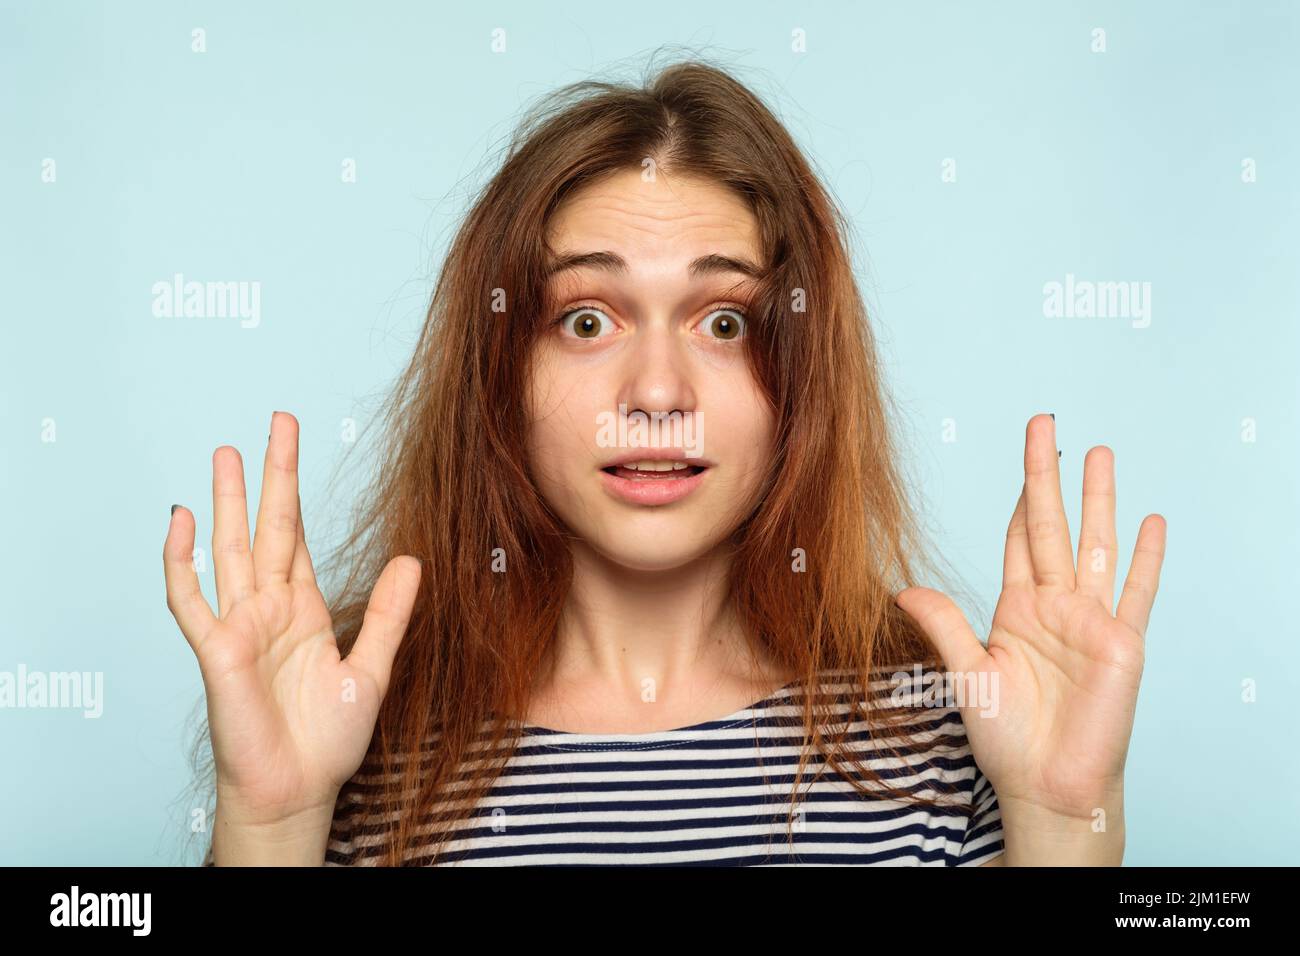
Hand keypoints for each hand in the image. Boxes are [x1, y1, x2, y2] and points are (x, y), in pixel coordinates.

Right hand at [164, 411, 420, 827]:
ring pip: (230, 549)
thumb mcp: (372, 670)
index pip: (300, 536)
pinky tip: (181, 522)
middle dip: (272, 475)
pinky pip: (191, 599)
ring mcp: (241, 625)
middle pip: (268, 527)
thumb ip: (388, 615)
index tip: (296, 445)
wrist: (299, 790)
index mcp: (305, 609)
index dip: (298, 491)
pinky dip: (182, 562)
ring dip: (226, 502)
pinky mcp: (217, 650)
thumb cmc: (328, 738)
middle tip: (276, 421)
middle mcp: (270, 608)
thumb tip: (411, 560)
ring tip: (225, 453)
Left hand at [895, 414, 1165, 821]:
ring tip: (1100, 453)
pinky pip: (1136, 592)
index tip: (1020, 455)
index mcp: (1016, 608)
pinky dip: (1147, 558)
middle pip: (1051, 524)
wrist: (1046, 785)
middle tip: (1045, 423)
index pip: (1017, 537)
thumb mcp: (965, 675)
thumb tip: (902, 589)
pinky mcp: (1121, 643)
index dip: (1018, 496)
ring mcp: (1091, 620)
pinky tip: (1152, 521)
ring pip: (1094, 545)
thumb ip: (943, 627)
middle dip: (1047, 475)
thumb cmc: (1006, 737)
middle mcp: (1054, 605)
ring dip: (1098, 500)